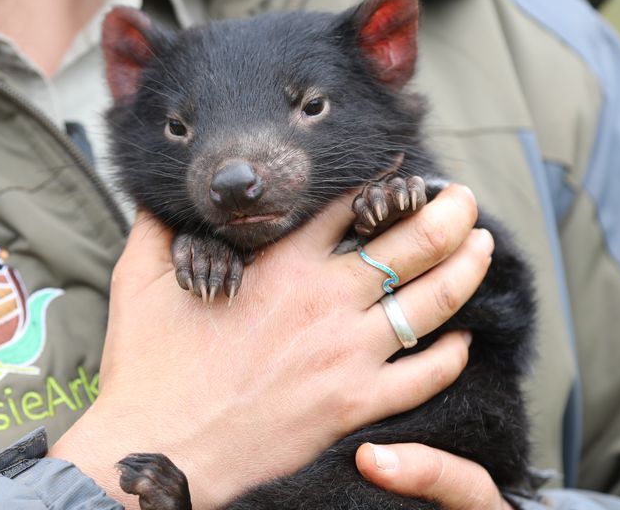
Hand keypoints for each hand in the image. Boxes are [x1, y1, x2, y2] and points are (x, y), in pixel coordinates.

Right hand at [49, 184, 492, 508]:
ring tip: (482, 246)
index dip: (385, 180)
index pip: (351, 203)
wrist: (160, 449)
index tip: (404, 171)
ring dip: (467, 268)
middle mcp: (324, 300)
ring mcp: (346, 354)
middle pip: (410, 241)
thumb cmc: (147, 370)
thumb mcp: (137, 280)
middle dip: (449, 210)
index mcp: (278, 264)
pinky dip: (452, 356)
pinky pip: (424, 376)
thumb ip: (156, 226)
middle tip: (464, 198)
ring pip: (431, 300)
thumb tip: (158, 194)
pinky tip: (462, 341)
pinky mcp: (354, 405)